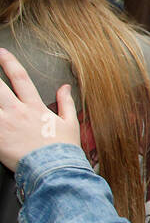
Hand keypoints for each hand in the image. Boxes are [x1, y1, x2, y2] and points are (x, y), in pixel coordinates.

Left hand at [0, 48, 79, 170]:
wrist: (55, 170)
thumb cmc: (64, 150)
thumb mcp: (70, 123)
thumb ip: (66, 103)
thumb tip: (65, 87)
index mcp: (35, 107)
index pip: (20, 78)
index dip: (9, 62)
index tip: (2, 53)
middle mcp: (18, 112)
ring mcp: (5, 124)